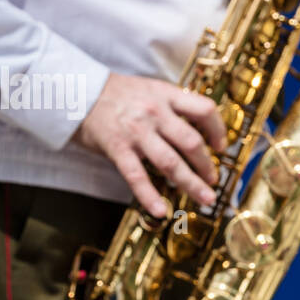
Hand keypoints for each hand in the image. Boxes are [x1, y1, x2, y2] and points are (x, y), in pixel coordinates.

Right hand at [74, 73, 226, 216]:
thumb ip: (170, 106)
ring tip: (204, 198)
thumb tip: (194, 129)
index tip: (221, 146)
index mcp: (166, 95)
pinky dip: (150, 196)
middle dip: (206, 165)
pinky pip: (137, 176)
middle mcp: (155, 113)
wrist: (78, 91)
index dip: (218, 130)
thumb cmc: (116, 93)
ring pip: (171, 162)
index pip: (204, 110)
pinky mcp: (118, 148)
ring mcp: (137, 132)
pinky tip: (160, 210)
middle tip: (213, 180)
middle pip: (191, 142)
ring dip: (191, 183)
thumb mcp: (149, 89)